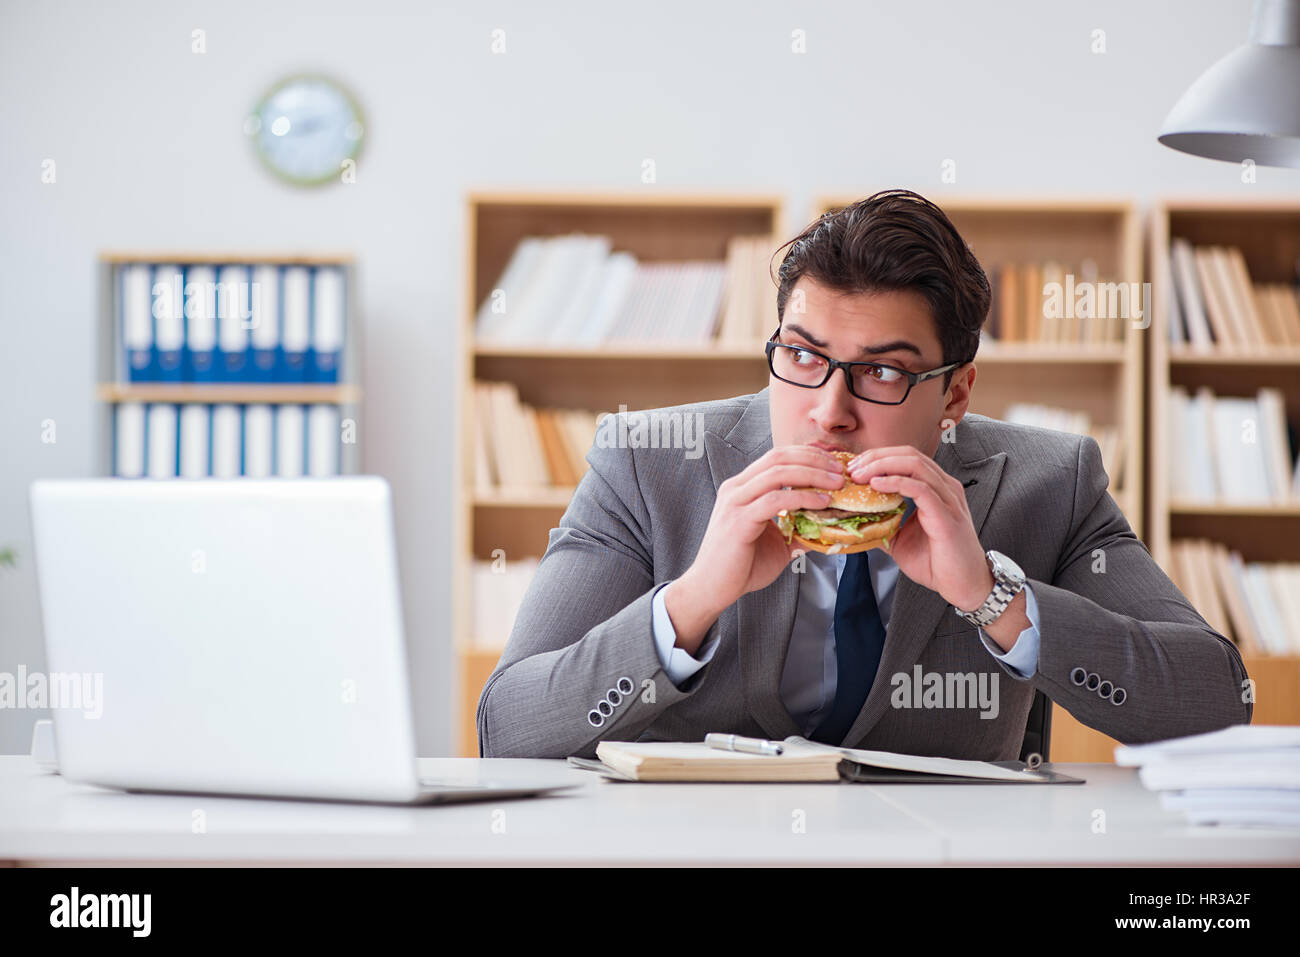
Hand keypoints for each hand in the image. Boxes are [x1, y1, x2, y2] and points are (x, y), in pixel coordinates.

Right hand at [684, 445, 845, 608]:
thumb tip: (827, 524)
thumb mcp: (776, 541)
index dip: (807, 455)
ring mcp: (735, 502)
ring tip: (836, 483)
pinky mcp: (738, 520)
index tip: (833, 463)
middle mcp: (736, 489)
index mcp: (742, 488)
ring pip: (778, 473)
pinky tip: (821, 502)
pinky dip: (802, 498)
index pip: (777, 457)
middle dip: (814, 459)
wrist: (712, 588)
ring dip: (812, 474)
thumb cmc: (741, 566)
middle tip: (840, 470)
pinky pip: (775, 500)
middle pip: (779, 457)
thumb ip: (797, 528)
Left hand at [847, 445, 992, 610]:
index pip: (906, 458)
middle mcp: (944, 487)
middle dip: (876, 457)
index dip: (878, 457)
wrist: (962, 584)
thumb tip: (855, 520)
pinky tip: (877, 485)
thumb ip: (883, 523)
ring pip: (914, 465)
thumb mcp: (900, 538)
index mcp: (935, 488)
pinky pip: (920, 488)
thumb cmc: (937, 562)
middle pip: (908, 454)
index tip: (854, 468)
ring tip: (860, 475)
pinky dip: (896, 482)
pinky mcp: (946, 514)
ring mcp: (947, 498)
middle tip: (852, 469)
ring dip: (882, 466)